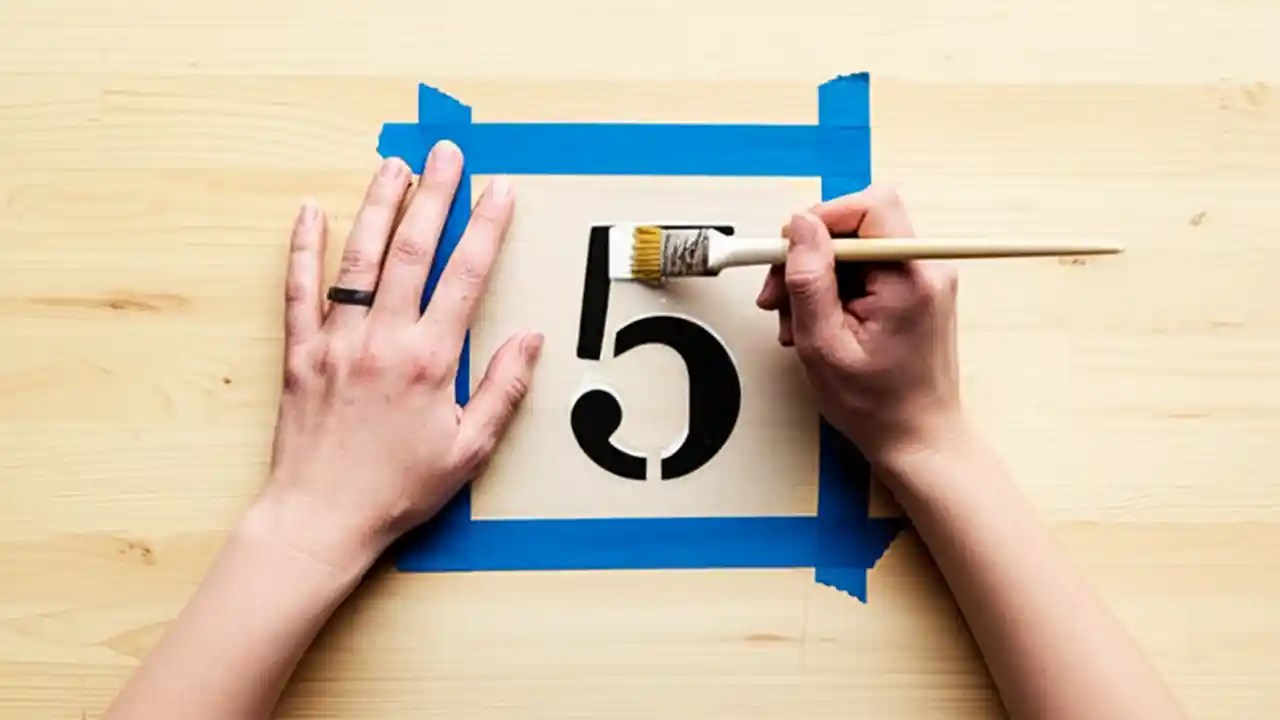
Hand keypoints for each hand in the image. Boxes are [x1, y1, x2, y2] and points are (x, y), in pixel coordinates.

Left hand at [255, 142, 541, 571]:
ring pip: (357, 257)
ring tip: (394, 166)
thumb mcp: (469, 450)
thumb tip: (530, 339)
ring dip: (377, 205)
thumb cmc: (398, 489)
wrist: (322, 518)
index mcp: (429, 361)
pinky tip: (308, 211)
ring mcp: (336, 341)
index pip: (465, 276)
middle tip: (447, 153)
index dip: (485, 228)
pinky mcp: (299, 353)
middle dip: (434, 195)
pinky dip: (303, 247)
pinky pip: (299, 289)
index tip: (500, 192)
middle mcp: (382, 340)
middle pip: (411, 250)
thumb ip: (503, 389)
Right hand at [756, 186, 960, 465]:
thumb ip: (809, 280)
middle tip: (779, 295)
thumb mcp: (824, 344)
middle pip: (857, 226)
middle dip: (810, 256)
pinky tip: (818, 323)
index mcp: (911, 278)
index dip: (822, 219)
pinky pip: (865, 270)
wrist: (916, 438)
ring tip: (796, 321)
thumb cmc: (878, 406)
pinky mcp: (914, 289)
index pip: (870, 206)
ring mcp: (923, 278)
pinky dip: (835, 290)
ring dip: (817, 278)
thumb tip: (799, 226)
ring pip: (854, 249)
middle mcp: (926, 269)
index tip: (790, 249)